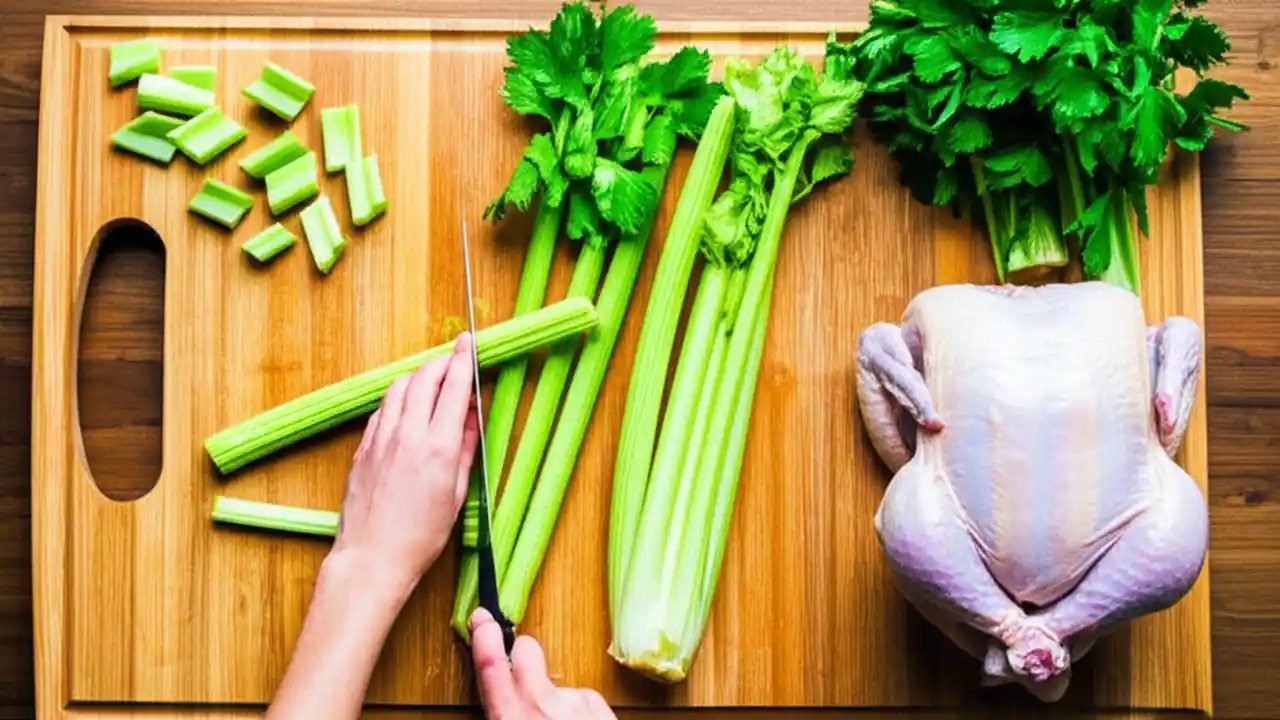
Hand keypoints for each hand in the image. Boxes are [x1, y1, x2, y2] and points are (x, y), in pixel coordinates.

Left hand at [327, 333, 480, 594]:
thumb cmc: (420, 537)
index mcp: (439, 448)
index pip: (454, 387)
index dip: (464, 359)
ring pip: (399, 387)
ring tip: (432, 385)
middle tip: (454, 363)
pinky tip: (408, 412)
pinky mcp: (363, 448)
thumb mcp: (457, 495)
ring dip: (418, 378)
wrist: (371, 558)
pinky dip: (399, 400)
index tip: (470, 342)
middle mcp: (408, 435)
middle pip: (424, 378)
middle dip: (442, 363)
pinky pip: (383, 409)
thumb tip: (473, 416)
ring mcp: (381, 439)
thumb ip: (467, 449)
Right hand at [469, 609, 615, 719]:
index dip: (485, 636)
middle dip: (522, 650)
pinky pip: (587, 705)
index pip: (492, 664)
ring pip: (562, 688)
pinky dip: (583, 717)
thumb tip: (501, 704)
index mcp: (511, 719)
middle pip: (528, 650)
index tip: (483, 619)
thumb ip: (504, 714)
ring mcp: (578, 704)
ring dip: (559, 702)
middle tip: (520, 665)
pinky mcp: (604, 711)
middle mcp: (544, 706)